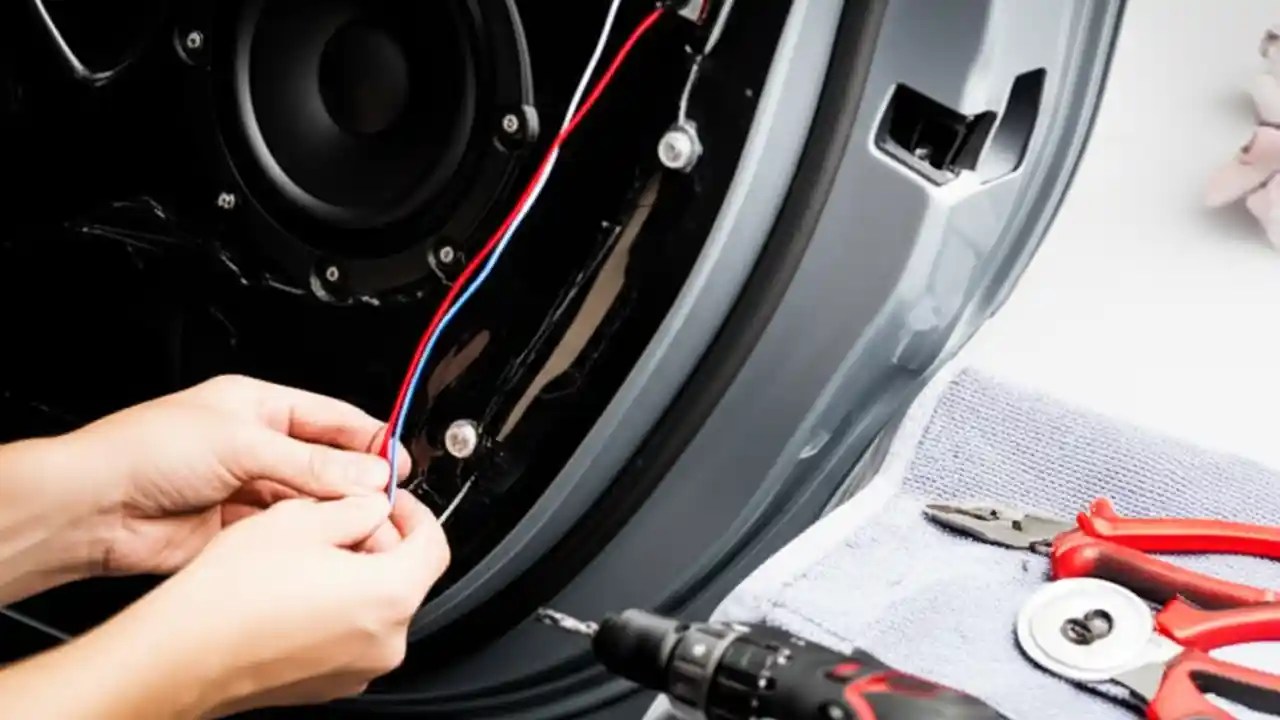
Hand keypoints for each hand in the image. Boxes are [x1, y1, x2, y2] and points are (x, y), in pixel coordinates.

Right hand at [0, 493, 449, 719]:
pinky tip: (296, 588)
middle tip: (340, 519)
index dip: (413, 511)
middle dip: (380, 541)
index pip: (434, 543)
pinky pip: (351, 633)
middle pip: (407, 575)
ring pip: (377, 604)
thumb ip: (353, 506)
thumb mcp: (299, 519)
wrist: (180, 656)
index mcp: (389, 595)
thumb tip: (373, 504)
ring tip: (308, 552)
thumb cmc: (230, 595)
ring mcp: (358, 669)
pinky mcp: (330, 683)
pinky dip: (337, 606)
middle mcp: (384, 641)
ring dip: (356, 572)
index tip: (391, 499)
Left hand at [63, 375, 409, 575]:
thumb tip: (367, 471)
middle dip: (356, 481)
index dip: (369, 438)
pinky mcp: (238, 530)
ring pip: (309, 502)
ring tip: (360, 523)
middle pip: (325, 463)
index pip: (332, 418)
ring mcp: (247, 488)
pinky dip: (307, 538)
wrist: (95, 507)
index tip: (399, 461)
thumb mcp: (243, 442)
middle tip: (385, 500)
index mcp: (259, 407)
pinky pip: (287, 533)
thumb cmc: (147, 451)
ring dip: (333, 513)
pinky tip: (322, 541)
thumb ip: (312, 461)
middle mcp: (256, 446)